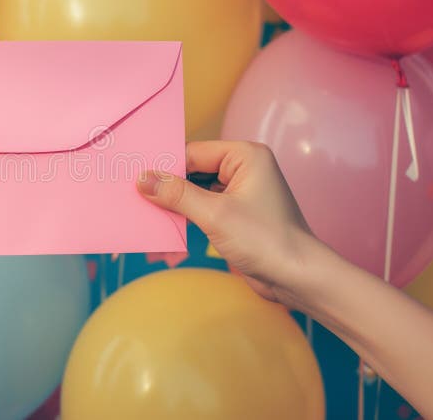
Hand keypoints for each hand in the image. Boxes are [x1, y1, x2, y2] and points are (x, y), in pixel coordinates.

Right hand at [137, 140, 323, 306]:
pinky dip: (186, 214)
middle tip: (134, 193)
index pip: (194, 152)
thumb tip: (143, 179)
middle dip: (168, 184)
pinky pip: (203, 206)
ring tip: (145, 208)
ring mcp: (241, 192)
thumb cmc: (265, 240)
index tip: (135, 177)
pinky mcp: (236, 214)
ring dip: (175, 201)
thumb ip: (177, 194)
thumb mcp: (215, 214)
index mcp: (245, 156)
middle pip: (193, 169)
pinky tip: (165, 222)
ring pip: (196, 189)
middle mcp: (244, 168)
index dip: (165, 165)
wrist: (298, 279)